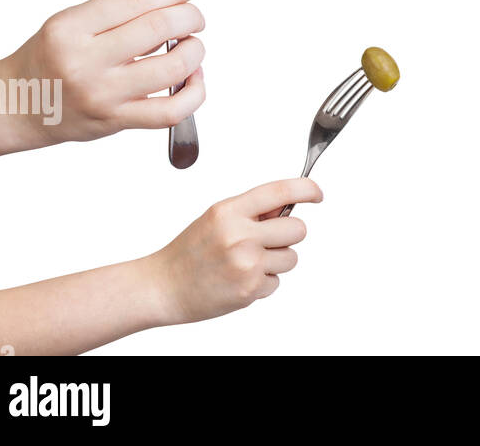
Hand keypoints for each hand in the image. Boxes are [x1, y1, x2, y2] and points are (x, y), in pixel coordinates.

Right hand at [0, 0, 204, 167]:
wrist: (18, 104)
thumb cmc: (49, 58)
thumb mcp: (70, 21)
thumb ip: (117, 10)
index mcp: (71, 28)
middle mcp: (85, 61)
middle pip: (160, 27)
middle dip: (190, 15)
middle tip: (192, 17)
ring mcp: (102, 94)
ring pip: (173, 68)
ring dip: (195, 50)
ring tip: (191, 45)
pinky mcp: (116, 121)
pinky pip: (172, 111)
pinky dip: (195, 92)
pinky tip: (193, 78)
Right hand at [146, 178, 321, 324]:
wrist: (162, 287)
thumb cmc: (189, 251)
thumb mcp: (217, 217)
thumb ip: (252, 209)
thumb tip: (288, 204)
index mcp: (230, 211)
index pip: (281, 191)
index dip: (307, 189)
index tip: (317, 194)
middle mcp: (240, 236)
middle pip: (298, 229)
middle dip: (288, 235)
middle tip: (266, 241)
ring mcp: (246, 264)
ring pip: (292, 257)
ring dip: (276, 261)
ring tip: (247, 263)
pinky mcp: (249, 290)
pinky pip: (277, 282)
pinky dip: (263, 283)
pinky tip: (239, 280)